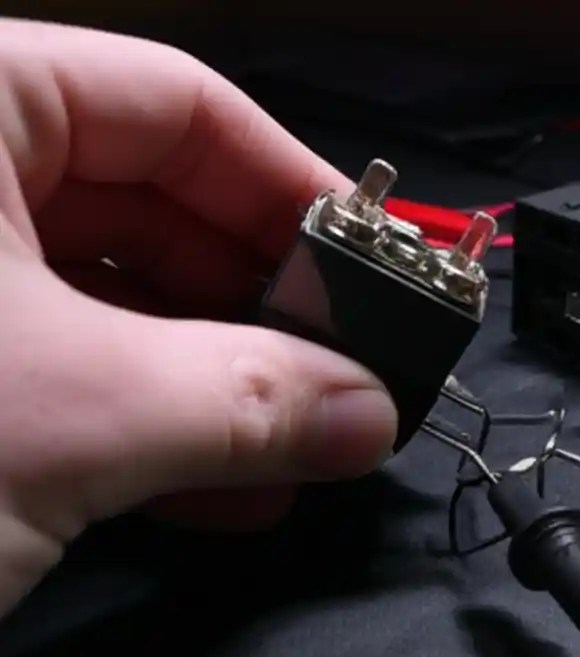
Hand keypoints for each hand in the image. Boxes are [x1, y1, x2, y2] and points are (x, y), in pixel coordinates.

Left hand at [0, 21, 396, 614]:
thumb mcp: (74, 417)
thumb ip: (250, 400)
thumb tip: (369, 410)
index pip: (174, 104)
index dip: (296, 188)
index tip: (380, 270)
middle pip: (152, 206)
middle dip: (264, 308)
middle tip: (352, 379)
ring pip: (110, 302)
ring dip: (219, 384)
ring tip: (304, 449)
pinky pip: (60, 373)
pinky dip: (146, 428)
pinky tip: (223, 489)